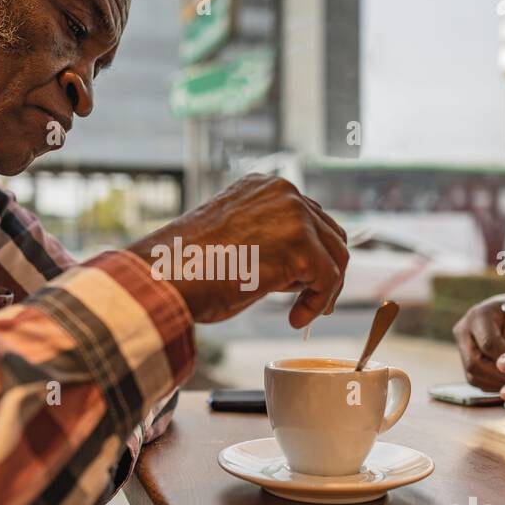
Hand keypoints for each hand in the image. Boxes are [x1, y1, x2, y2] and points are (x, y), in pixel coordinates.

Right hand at [128, 174, 347, 328]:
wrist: (168, 276)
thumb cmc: (188, 266)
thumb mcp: (233, 239)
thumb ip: (268, 240)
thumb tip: (299, 268)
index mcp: (264, 186)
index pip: (309, 217)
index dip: (312, 253)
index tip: (305, 282)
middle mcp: (284, 192)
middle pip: (330, 233)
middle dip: (324, 269)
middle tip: (313, 301)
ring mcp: (295, 216)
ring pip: (335, 256)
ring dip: (323, 289)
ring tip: (300, 312)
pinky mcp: (302, 246)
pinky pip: (328, 280)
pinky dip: (317, 304)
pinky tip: (295, 318)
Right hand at [451, 293, 504, 390]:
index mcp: (480, 315)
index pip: (489, 343)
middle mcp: (464, 329)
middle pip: (475, 362)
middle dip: (500, 375)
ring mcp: (461, 346)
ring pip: (472, 374)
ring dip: (496, 384)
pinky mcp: (463, 360)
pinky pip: (474, 380)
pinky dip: (492, 386)